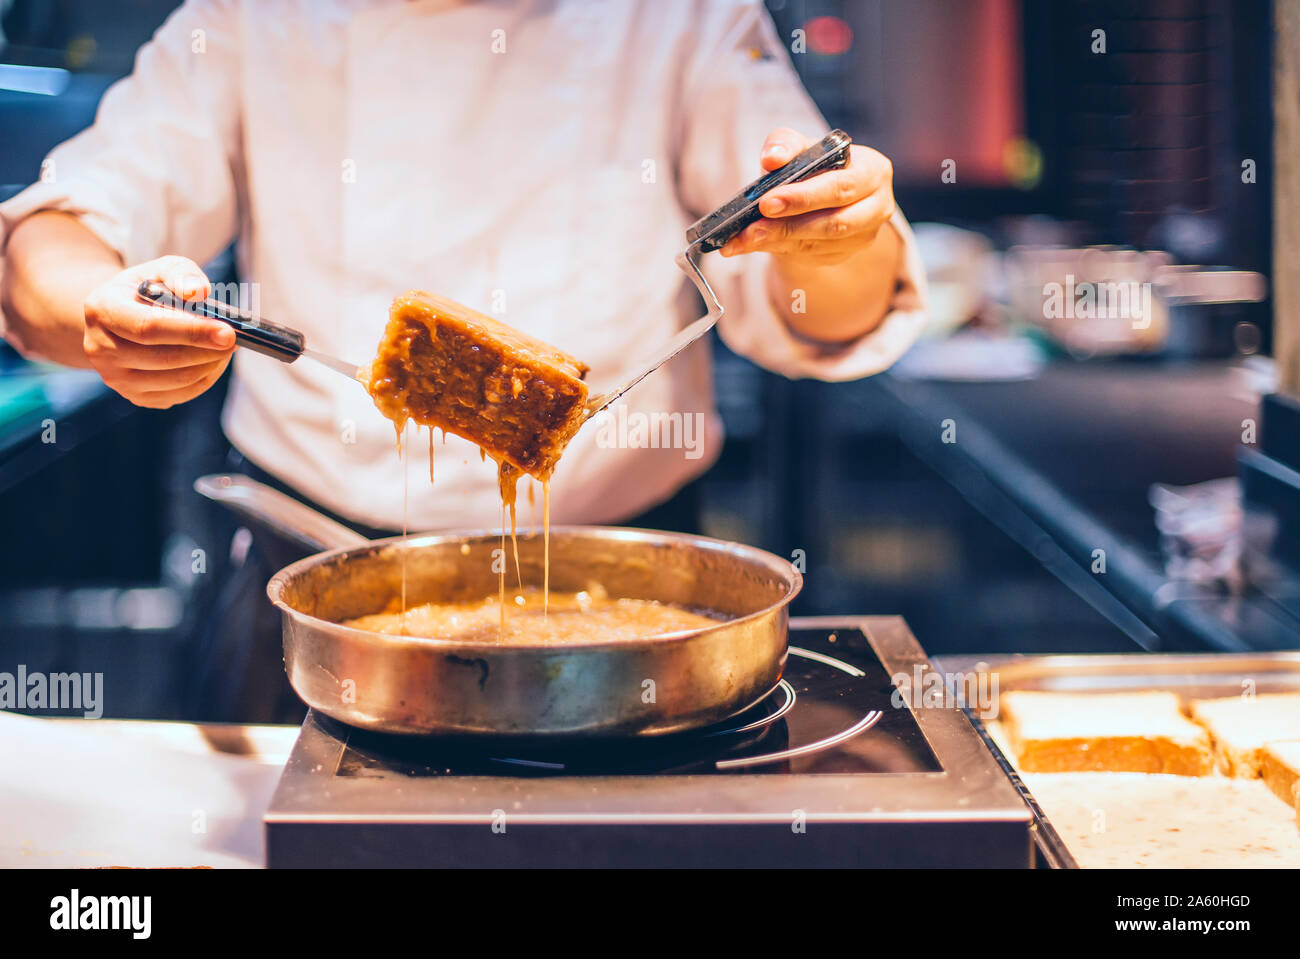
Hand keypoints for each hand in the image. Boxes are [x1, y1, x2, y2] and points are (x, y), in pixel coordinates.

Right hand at [82, 256, 235, 408]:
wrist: (118, 318)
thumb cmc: (145, 291)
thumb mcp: (159, 270)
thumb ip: (180, 273)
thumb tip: (198, 292)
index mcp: (102, 310)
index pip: (149, 328)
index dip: (191, 332)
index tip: (228, 332)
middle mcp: (100, 348)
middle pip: (165, 358)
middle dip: (208, 350)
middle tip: (235, 339)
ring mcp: (116, 377)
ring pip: (176, 380)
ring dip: (211, 364)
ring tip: (226, 347)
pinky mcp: (135, 396)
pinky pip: (180, 394)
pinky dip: (205, 378)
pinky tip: (214, 360)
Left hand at [720, 128, 894, 266]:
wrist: (822, 193)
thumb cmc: (815, 163)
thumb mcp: (801, 146)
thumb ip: (785, 144)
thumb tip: (772, 158)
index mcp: (873, 170)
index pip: (840, 186)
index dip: (804, 197)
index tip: (767, 202)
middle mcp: (876, 206)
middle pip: (833, 223)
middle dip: (788, 225)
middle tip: (751, 228)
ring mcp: (862, 235)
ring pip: (818, 244)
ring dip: (776, 242)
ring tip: (742, 239)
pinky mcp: (845, 254)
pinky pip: (809, 256)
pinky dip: (777, 249)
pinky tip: (751, 244)